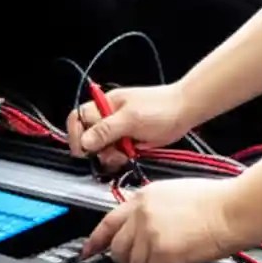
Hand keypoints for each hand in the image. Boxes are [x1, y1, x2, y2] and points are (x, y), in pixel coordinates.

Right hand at [66, 84, 191, 169]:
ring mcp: (119, 129)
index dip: (76, 135)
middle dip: (97, 149)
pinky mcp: (129, 140)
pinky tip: (131, 155)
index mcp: (105, 105)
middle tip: (111, 153)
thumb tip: (85, 142)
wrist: (185, 111)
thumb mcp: (131, 119)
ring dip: (110, 155)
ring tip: (125, 154)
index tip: (84, 151)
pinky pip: (116, 153)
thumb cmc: (161, 108)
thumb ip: (106, 130)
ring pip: (102, 148)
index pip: (78, 119)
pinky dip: (120, 158)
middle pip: (88, 137)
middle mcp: (108, 117)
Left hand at [82, 178, 245, 262]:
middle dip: (129, 260)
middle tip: (147, 261)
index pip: (108, 222)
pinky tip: (183, 260)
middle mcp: (141, 215)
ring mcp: (149, 234)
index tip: (88, 250)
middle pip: (118, 249)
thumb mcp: (174, 193)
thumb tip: (141, 227)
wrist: (234, 210)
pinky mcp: (161, 253)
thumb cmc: (216, 201)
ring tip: (175, 255)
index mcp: (143, 197)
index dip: (96, 240)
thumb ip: (151, 209)